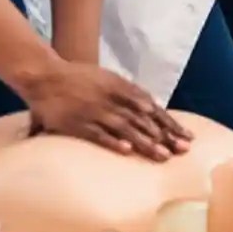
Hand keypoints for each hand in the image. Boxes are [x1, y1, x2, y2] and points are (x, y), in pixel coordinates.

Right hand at [22, 60, 191, 161]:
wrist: (46, 75)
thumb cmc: (80, 79)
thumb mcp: (109, 80)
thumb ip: (128, 94)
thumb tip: (151, 109)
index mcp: (122, 87)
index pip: (153, 108)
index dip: (170, 123)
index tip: (187, 136)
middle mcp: (113, 98)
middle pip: (145, 120)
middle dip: (166, 136)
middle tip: (183, 150)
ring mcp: (96, 111)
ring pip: (126, 128)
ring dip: (146, 142)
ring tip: (163, 155)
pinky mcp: (78, 123)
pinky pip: (98, 134)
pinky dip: (113, 142)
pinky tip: (127, 151)